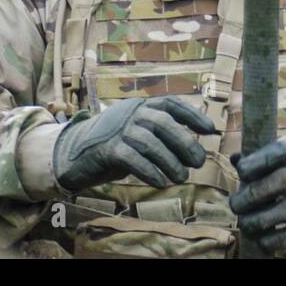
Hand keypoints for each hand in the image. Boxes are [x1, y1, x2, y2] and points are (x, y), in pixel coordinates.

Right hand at [52, 97, 215, 192]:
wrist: (75, 153)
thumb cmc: (116, 144)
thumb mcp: (140, 133)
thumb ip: (162, 136)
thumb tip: (195, 149)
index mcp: (142, 105)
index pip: (170, 103)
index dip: (192, 115)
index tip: (210, 131)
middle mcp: (131, 113)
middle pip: (163, 122)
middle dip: (184, 142)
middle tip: (199, 162)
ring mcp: (117, 130)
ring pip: (149, 142)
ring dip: (170, 161)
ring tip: (182, 177)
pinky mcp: (106, 149)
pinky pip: (132, 159)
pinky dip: (149, 171)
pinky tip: (161, 182)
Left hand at [229, 138, 285, 253]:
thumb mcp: (283, 155)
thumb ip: (258, 158)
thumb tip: (235, 158)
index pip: (277, 152)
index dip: (257, 162)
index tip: (241, 171)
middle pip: (281, 182)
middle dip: (253, 195)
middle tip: (235, 205)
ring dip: (262, 220)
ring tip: (245, 224)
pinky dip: (279, 239)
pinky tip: (263, 242)